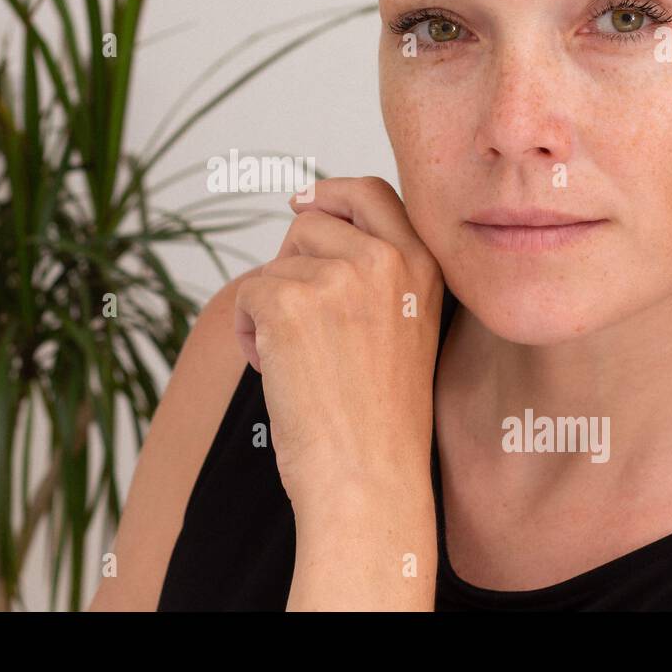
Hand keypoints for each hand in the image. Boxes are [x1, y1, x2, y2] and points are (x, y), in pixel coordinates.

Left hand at [233, 176, 444, 523]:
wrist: (368, 478)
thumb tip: (311, 225)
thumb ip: (378, 278)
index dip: (332, 193)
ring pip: (275, 264)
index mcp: (424, 266)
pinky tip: (271, 370)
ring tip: (295, 362)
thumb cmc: (382, 422)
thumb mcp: (406, 329)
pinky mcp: (289, 299)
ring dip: (269, 308)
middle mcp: (386, 259)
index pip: (372, 193)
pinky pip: (247, 293)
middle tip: (300, 327)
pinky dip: (247, 331)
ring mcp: (338, 276)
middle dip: (291, 266)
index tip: (303, 203)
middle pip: (311, 225)